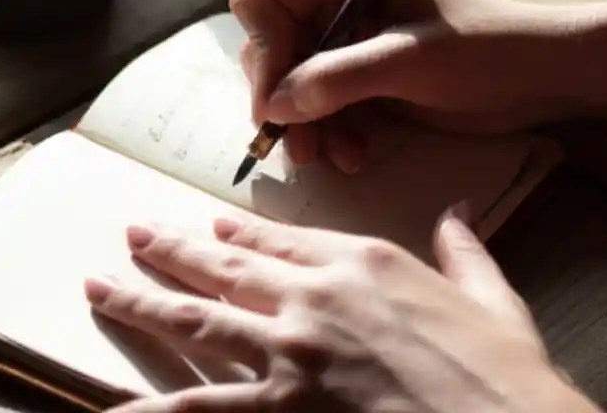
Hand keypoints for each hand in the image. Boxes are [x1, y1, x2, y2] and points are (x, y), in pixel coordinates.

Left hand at [84, 210, 596, 412]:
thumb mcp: (493, 299)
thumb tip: (459, 212)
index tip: (211, 224)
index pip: (284, 239)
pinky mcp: (284, 407)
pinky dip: (151, 408)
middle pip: (225, 266)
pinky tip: (113, 407)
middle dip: (173, 250)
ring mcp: (292, 351)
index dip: (241, 231)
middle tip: (135, 235)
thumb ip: (464, 251)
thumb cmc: (505, 373)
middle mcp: (315, 295)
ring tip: (101, 288)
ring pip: (197, 319)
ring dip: (143, 301)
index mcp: (364, 260)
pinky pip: (201, 406)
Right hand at [228, 0, 576, 171]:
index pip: (262, 5)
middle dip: (285, 101)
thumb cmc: (487, 53)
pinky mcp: (358, 70)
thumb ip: (338, 78)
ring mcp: (345, 35)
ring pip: (289, 84)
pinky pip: (317, 103)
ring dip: (308, 126)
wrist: (542, 77)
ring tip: (342, 159)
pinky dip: (330, 132)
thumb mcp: (411, 63)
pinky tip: (356, 154)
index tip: (278, 107)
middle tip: (305, 149)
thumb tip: (273, 104)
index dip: (263, 56)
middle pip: (269, 49)